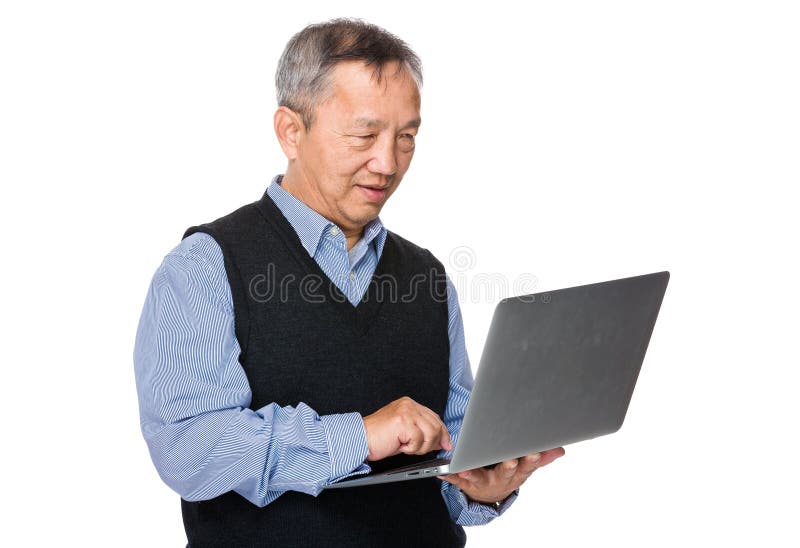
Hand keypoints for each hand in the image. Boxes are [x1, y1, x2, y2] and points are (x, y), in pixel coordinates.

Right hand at [362, 396, 452, 460]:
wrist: (360, 440)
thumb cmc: (379, 438)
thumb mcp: (405, 433)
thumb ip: (422, 432)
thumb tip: (441, 441)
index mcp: (409, 404)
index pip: (434, 417)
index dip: (442, 432)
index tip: (446, 444)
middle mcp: (409, 405)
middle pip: (436, 425)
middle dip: (433, 442)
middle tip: (420, 450)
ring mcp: (406, 411)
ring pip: (430, 433)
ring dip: (421, 446)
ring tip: (407, 447)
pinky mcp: (403, 421)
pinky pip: (419, 439)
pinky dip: (411, 448)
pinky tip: (401, 446)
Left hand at [437, 447, 564, 504]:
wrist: (490, 494)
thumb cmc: (508, 474)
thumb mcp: (525, 468)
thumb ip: (541, 458)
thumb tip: (559, 449)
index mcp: (517, 473)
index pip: (527, 466)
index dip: (530, 459)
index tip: (533, 452)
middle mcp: (502, 479)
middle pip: (506, 472)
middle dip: (508, 466)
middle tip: (510, 460)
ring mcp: (483, 482)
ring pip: (479, 477)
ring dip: (473, 473)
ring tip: (466, 469)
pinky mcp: (466, 483)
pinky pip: (457, 481)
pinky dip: (450, 476)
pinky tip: (442, 473)